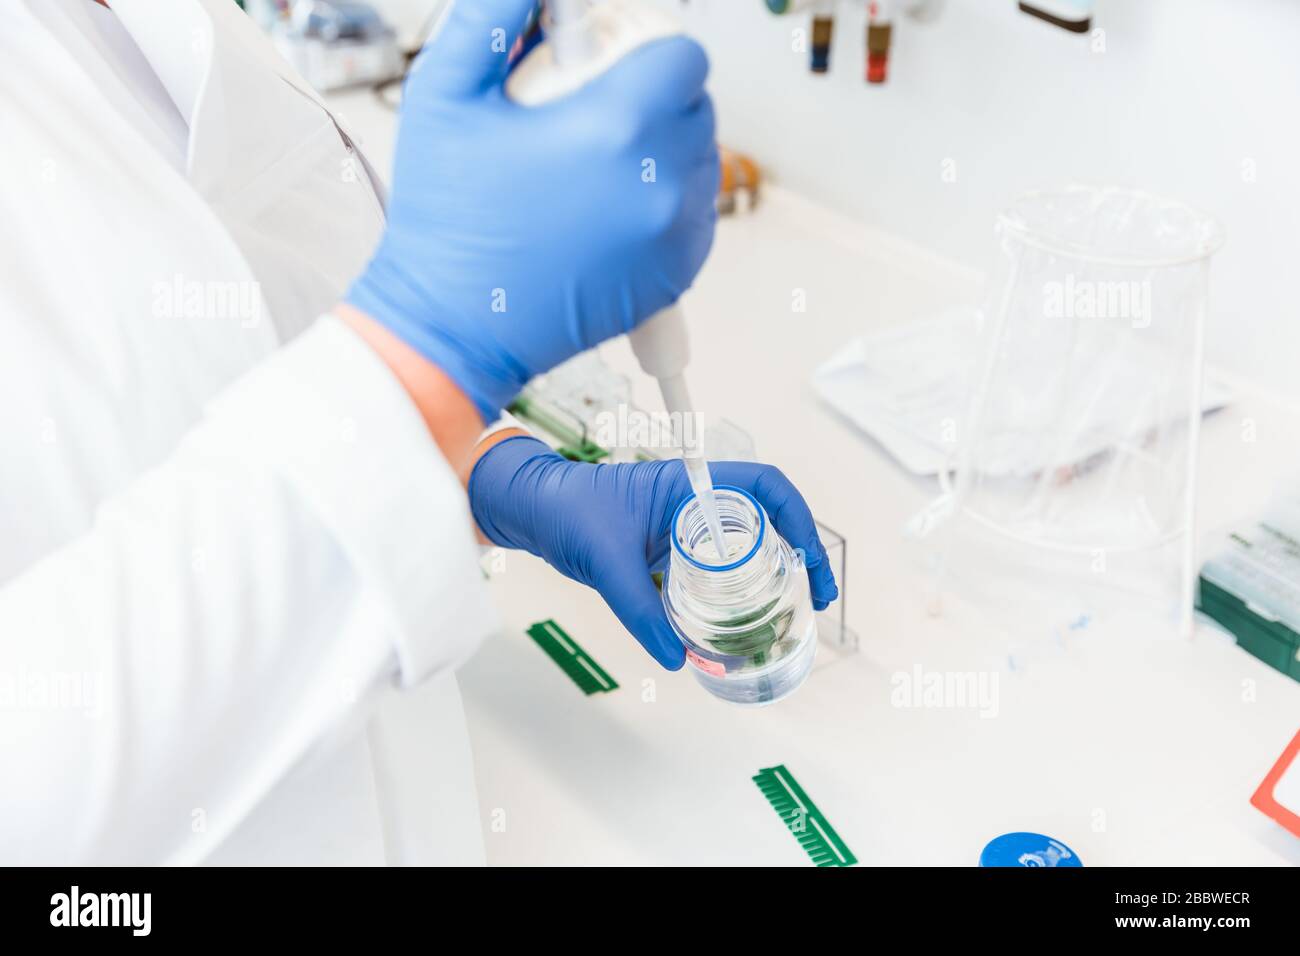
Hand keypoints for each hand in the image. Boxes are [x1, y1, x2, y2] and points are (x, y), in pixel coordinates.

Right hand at [347, 0, 719, 422]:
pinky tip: (608, 208)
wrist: (455, 324)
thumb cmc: (448, 220)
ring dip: (662, 150)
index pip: (684, 56)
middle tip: (594, 114)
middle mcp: (662, 184)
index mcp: (618, 127)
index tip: (611, 64)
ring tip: (597, 166)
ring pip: (701, 161)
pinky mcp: (675, 277)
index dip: (648, 49)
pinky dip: (665, 204)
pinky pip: (696, 216)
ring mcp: (674, 236)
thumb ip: (493, 17)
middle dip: (653, 98)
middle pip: (696, 106)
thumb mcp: (446, 92)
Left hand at [468, 436, 838, 668]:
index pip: (765, 486)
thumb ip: (640, 610)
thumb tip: (675, 657)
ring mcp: (683, 526)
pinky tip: (742, 619)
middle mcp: (695, 502)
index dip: (798, 517)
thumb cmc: (565, 512)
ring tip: (795, 610)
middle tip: (818, 596)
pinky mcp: (669, 550)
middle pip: (767, 519)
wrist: (530, 510)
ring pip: (744, 544)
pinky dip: (735, 589)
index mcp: (690, 485)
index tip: (811, 559)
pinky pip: (714, 566)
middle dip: (801, 552)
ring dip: (774, 571)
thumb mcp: (606, 562)